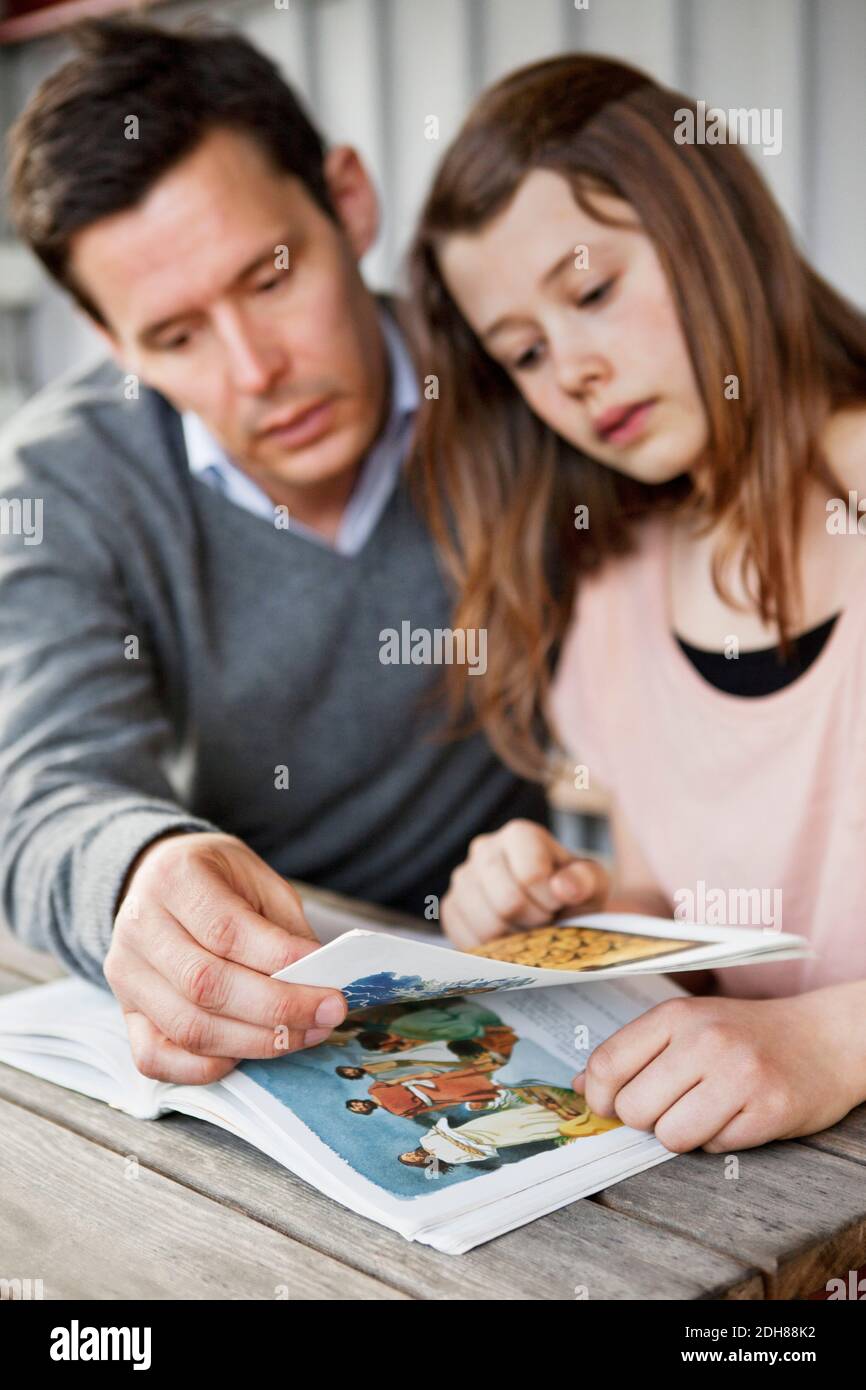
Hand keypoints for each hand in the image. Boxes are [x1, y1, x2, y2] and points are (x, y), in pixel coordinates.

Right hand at [104, 831, 346, 1084]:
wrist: (160, 879)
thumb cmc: (218, 880)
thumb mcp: (258, 879)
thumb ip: (283, 930)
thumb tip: (319, 983)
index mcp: (174, 878)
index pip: (226, 932)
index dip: (282, 963)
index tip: (330, 982)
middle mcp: (139, 927)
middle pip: (206, 985)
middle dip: (279, 1009)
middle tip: (329, 1015)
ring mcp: (126, 975)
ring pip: (189, 1028)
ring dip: (256, 1041)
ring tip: (305, 1034)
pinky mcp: (126, 1014)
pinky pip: (156, 1059)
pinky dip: (207, 1068)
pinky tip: (249, 1053)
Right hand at [440, 819, 608, 949]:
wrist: (552, 907)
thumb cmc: (571, 891)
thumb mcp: (591, 882)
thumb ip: (585, 880)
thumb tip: (562, 888)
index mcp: (519, 834)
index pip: (530, 875)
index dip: (550, 901)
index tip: (559, 904)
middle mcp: (483, 849)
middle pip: (507, 902)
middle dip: (534, 922)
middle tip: (545, 921)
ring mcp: (462, 878)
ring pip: (486, 924)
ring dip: (514, 940)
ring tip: (527, 928)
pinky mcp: (450, 907)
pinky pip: (466, 938)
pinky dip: (493, 950)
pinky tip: (508, 939)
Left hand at [572, 990, 860, 1152]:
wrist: (822, 1038)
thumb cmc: (742, 1034)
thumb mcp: (685, 1025)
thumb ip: (632, 1052)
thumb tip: (580, 1087)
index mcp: (676, 1014)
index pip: (606, 1065)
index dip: (598, 1097)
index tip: (608, 1105)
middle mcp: (706, 1040)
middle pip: (634, 1109)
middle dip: (645, 1119)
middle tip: (670, 1105)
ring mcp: (740, 1075)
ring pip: (670, 1136)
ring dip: (682, 1134)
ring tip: (704, 1110)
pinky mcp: (769, 1111)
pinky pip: (714, 1148)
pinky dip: (719, 1140)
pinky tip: (736, 1115)